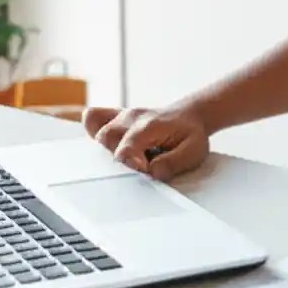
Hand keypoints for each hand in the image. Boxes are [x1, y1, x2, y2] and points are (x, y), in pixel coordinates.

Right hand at [82, 105, 208, 180]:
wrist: (190, 116)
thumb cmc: (190, 136)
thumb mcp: (193, 152)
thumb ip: (172, 163)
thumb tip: (150, 172)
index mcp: (149, 126)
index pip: (125, 149)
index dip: (130, 165)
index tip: (144, 170)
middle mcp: (131, 118)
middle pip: (105, 139)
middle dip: (116, 158)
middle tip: (137, 163)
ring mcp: (121, 116)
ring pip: (97, 131)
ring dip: (107, 150)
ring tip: (130, 155)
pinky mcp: (115, 117)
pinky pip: (94, 118)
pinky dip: (94, 131)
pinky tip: (109, 146)